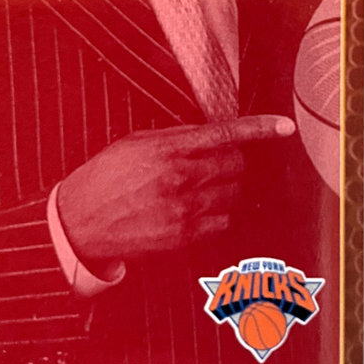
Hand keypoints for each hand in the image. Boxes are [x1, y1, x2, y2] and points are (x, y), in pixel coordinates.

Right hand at [56, 115, 295, 280]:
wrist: (80, 223)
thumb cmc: (105, 178)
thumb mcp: (135, 143)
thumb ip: (176, 137)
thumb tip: (210, 133)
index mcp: (169, 149)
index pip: (226, 134)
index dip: (260, 129)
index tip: (283, 126)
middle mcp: (181, 178)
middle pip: (236, 166)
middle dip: (232, 162)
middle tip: (215, 164)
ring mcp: (185, 210)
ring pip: (232, 195)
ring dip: (224, 189)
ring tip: (198, 188)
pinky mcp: (184, 237)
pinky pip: (222, 222)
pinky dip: (216, 214)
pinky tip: (194, 210)